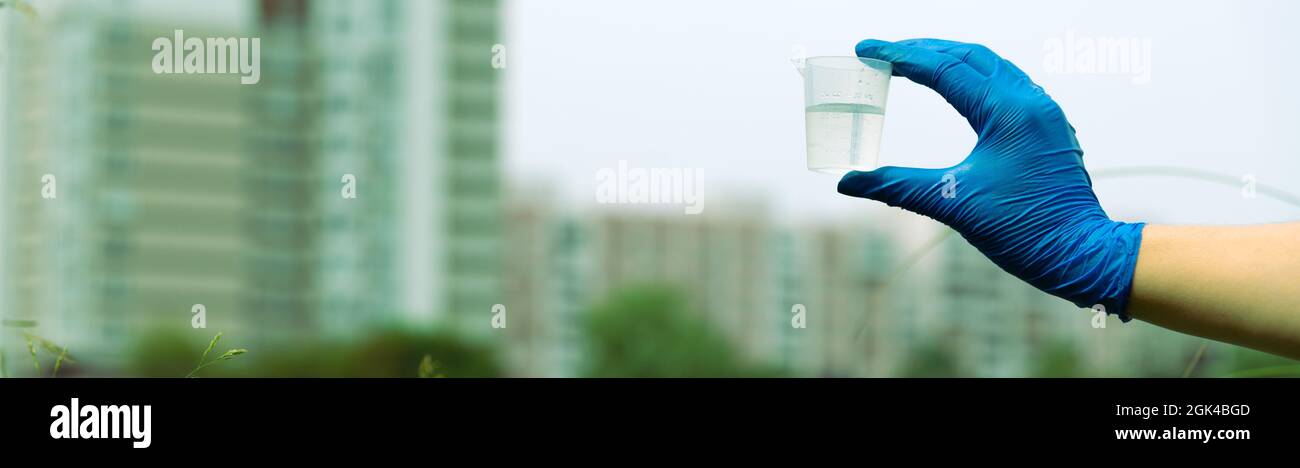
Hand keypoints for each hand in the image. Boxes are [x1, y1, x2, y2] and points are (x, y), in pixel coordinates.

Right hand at [838, 39, 1144, 318]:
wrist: (1082, 253)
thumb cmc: (1025, 231)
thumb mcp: (953, 205)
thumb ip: (897, 186)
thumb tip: (847, 182)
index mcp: (1007, 112)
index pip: (943, 69)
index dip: (900, 56)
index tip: (867, 48)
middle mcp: (1029, 102)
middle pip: (968, 56)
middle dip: (922, 49)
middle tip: (884, 52)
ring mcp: (1043, 112)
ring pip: (991, 66)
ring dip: (950, 59)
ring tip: (914, 61)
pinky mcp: (1049, 127)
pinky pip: (1008, 84)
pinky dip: (975, 77)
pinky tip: (960, 88)